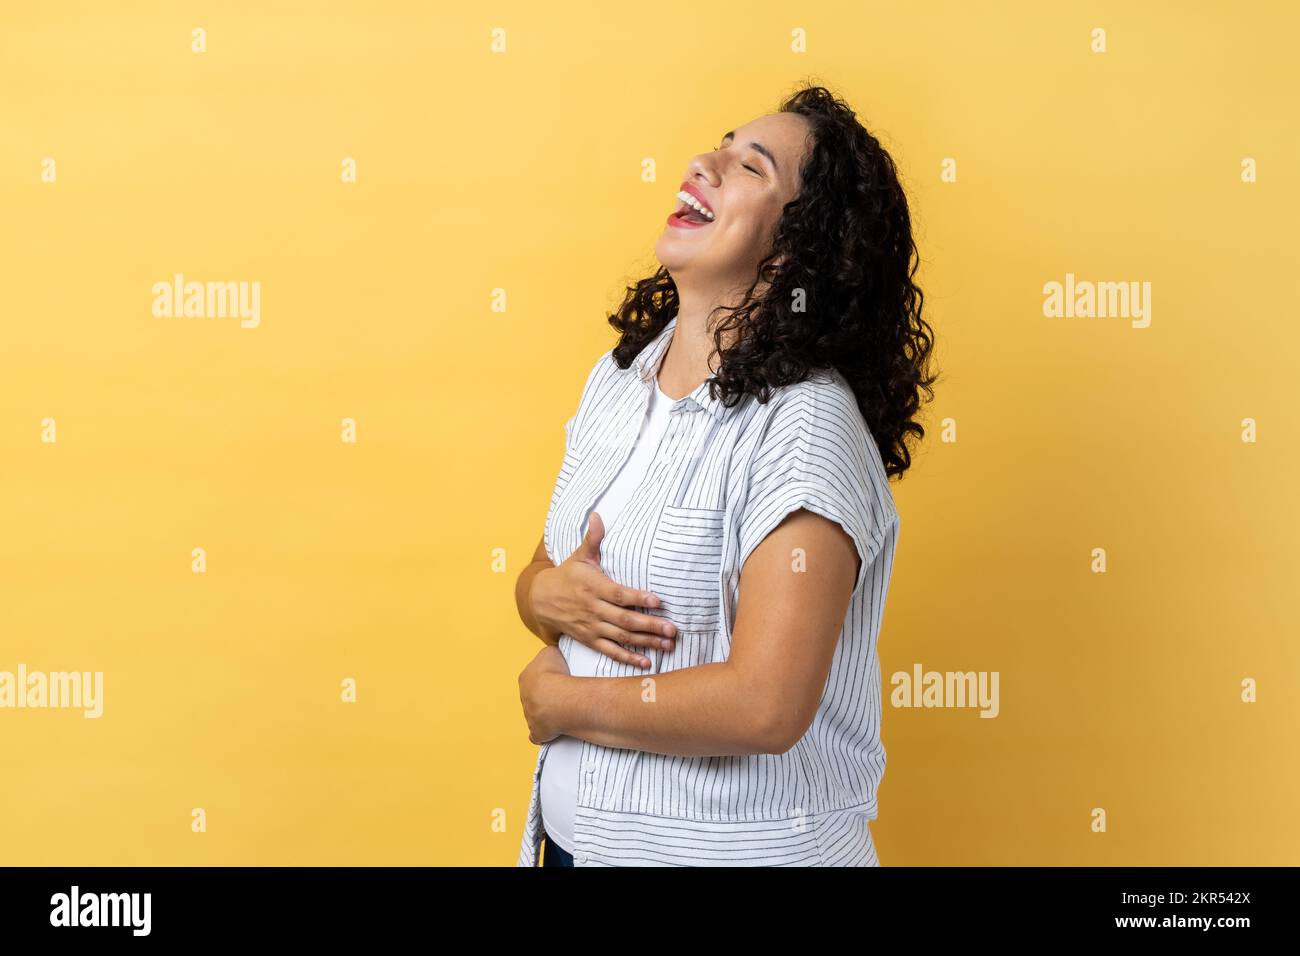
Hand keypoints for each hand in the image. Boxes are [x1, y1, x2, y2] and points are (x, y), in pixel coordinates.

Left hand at [518, 644, 569, 743]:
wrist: (558, 699)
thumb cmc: (555, 674)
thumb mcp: (551, 652)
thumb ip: (549, 655)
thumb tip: (552, 656)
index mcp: (525, 678)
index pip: (533, 678)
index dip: (545, 679)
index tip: (557, 679)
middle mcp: (524, 698)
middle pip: (534, 697)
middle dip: (547, 697)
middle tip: (563, 695)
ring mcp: (529, 716)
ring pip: (537, 715)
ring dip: (548, 714)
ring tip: (565, 710)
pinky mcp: (537, 732)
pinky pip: (538, 734)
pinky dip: (544, 733)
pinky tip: (554, 731)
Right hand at [529, 511, 677, 668]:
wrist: (541, 599)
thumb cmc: (567, 574)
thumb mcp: (579, 555)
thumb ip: (593, 538)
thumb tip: (598, 515)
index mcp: (592, 586)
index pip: (618, 594)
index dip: (638, 598)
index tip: (657, 600)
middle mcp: (593, 608)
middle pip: (624, 620)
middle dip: (650, 626)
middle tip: (672, 630)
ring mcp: (591, 626)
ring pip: (621, 637)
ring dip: (645, 643)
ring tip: (667, 645)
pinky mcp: (589, 639)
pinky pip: (610, 651)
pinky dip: (627, 658)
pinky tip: (646, 662)